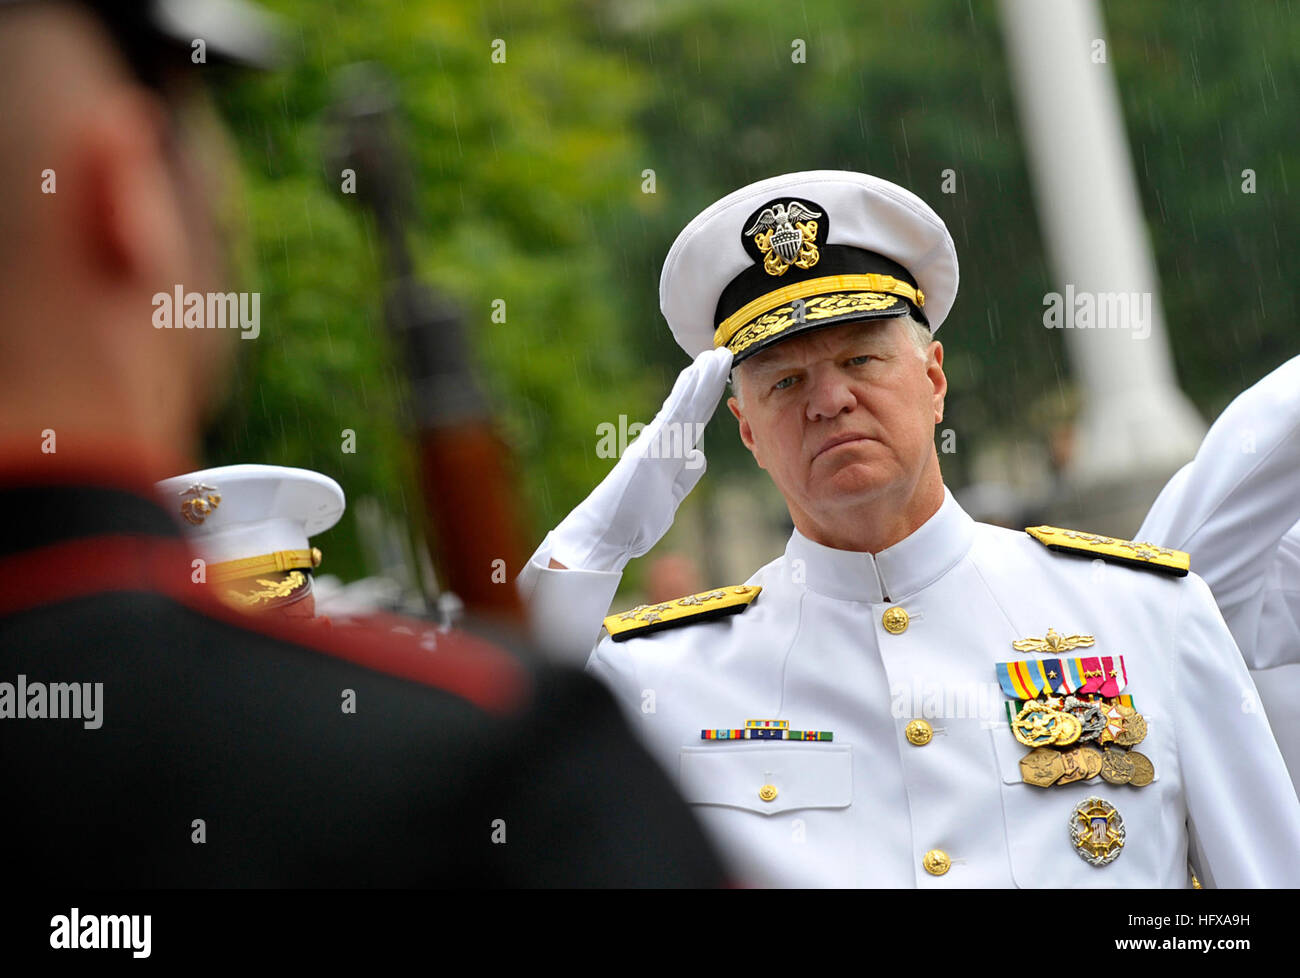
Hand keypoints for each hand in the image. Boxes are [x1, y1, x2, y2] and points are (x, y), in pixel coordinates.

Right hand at [547, 346, 733, 571]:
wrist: (605, 534)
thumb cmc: (632, 521)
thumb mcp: (669, 499)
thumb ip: (684, 477)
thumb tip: (698, 456)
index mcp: (665, 454)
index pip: (693, 423)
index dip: (707, 400)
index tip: (717, 378)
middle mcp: (659, 442)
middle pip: (692, 408)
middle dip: (708, 381)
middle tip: (721, 354)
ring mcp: (654, 443)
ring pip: (685, 405)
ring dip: (701, 379)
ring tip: (715, 355)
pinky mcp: (650, 447)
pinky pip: (673, 416)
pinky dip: (685, 393)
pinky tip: (694, 375)